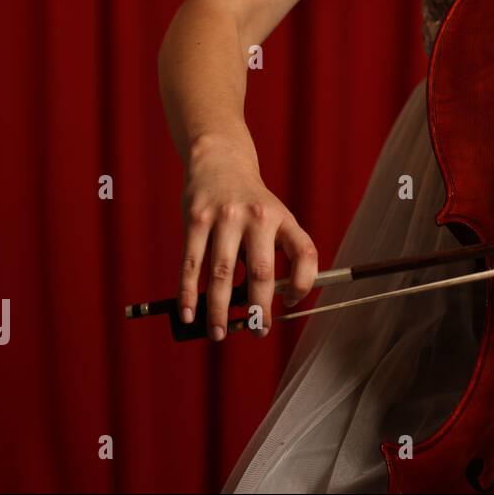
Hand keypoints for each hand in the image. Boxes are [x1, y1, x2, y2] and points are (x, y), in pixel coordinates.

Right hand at [179, 135, 318, 340]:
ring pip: (223, 273)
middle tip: (257, 331)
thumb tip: (270, 301)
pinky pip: (192, 263)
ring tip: (219, 333)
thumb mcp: (274, 218)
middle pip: (262, 271)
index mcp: (283, 219)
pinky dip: (189, 293)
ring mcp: (225, 218)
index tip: (289, 304)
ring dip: (220, 309)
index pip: (305, 253)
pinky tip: (189, 313)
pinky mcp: (196, 220)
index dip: (303, 283)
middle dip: (259, 308)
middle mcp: (257, 217)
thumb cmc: (252, 202)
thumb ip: (277, 252)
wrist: (220, 161)